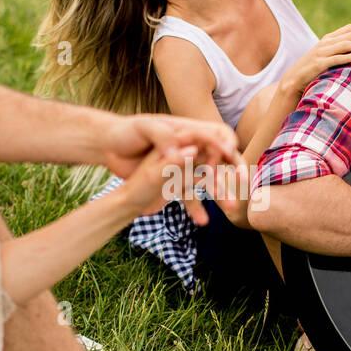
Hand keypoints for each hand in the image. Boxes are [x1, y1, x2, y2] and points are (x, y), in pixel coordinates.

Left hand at [101, 114, 242, 223]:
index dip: (226, 144)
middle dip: (233, 171)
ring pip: (210, 180)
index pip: (215, 134)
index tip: (229, 155)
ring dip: (222, 194)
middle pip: (221, 158)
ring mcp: (184, 166)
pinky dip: (197, 209)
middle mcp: (191, 147)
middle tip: (242, 184)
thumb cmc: (126, 132)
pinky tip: (202, 222)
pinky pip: (190, 197)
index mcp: (186, 129)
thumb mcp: (143, 128)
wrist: (108, 149)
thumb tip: (184, 151)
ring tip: (231, 208)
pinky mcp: (174, 182)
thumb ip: (162, 137)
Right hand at [285, 24, 350, 93]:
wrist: (294, 80)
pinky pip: (336, 58)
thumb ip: (340, 50)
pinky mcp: (319, 64)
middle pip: (350, 35)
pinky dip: (349, 57)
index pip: (349, 28)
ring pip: (344, 44)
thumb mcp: (326, 56)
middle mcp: (325, 43)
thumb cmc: (313, 69)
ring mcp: (321, 53)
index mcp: (328, 38)